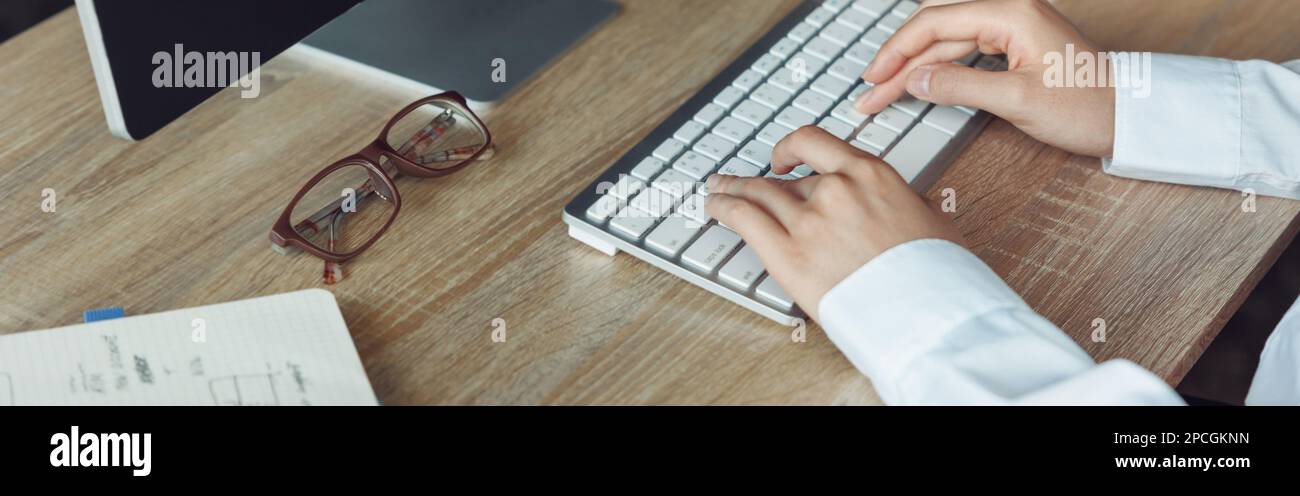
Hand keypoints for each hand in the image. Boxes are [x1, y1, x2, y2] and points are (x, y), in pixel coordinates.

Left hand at [704, 127, 964, 321]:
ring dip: (732, 190)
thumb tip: (901, 207)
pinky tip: (712, 206)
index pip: (816, 143)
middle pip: (783, 179)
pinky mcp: (788, 255)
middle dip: (756, 180)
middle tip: (738, 182)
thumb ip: (901, 206)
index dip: (791, 148)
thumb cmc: (938, 275)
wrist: (928, 312)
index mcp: (871, 175)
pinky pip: (743, 218)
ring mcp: (809, 221)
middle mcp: (836, 190)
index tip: (783, 159)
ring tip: (717, 190)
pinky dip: (722, 207)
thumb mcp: (931, 221)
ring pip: (756, 193)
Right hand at [854, 0, 1115, 157]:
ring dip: (913, 68)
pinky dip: (936, 69)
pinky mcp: (1015, 44)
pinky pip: (963, 50)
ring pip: (946, 41)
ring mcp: (1012, 25)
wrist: (1128, 116)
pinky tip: (917, 84)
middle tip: (868, 92)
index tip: (872, 79)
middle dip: (898, 61)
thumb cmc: (1088, 107)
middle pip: (935, 29)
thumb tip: (912, 79)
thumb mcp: (1016, 101)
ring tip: (883, 94)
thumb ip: (958, 86)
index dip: (896, 52)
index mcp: (1011, 12)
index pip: (934, 23)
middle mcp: (1010, 10)